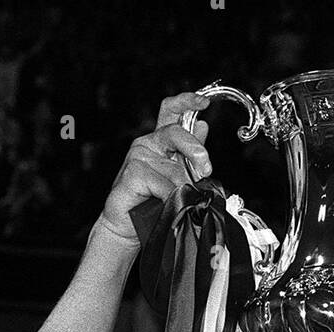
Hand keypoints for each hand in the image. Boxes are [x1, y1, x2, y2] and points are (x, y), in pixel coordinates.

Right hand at [100, 92, 212, 244]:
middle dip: (196, 152)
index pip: (171, 110)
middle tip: (205, 171)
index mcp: (160, 141)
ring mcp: (138, 156)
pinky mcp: (132, 172)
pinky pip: (163, 185)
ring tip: (179, 203)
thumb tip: (202, 126)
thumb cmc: (152, 203)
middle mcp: (149, 143)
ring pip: (174, 169)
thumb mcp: (177, 176)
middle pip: (176, 133)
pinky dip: (170, 199)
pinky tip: (166, 205)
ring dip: (183, 190)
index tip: (204, 103)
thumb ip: (189, 154)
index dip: (187, 101)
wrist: (128, 227)